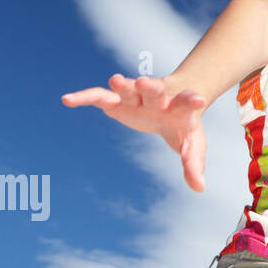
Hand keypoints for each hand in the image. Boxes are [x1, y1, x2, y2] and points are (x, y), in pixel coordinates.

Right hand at [61, 74, 208, 191]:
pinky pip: (99, 97)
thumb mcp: (192, 145)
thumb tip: (199, 188)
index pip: (187, 102)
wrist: (174, 101)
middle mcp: (158, 97)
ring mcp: (136, 97)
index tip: (199, 100)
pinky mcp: (117, 102)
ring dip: (123, 85)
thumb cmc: (184, 124)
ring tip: (115, 80)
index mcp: (179, 107)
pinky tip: (68, 100)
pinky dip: (84, 97)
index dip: (192, 101)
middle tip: (146, 83)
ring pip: (129, 89)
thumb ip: (193, 164)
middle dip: (150, 87)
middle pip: (155, 90)